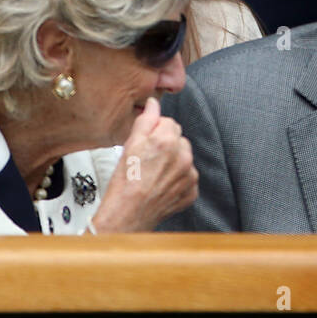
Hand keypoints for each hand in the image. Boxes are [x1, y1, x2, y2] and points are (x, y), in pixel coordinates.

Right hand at [90, 98, 197, 232]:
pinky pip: (187, 178)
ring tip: (153, 174)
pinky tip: (161, 184)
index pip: (169, 122)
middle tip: (148, 159)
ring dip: (173, 162)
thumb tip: (153, 104)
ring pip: (184, 158)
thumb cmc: (126, 181)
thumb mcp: (130, 144)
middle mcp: (183, 157)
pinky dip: (177, 180)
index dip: (155, 131)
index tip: (146, 142)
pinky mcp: (191, 191)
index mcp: (168, 141)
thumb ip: (146, 119)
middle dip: (166, 145)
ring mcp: (189, 176)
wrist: (128, 213)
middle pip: (178, 139)